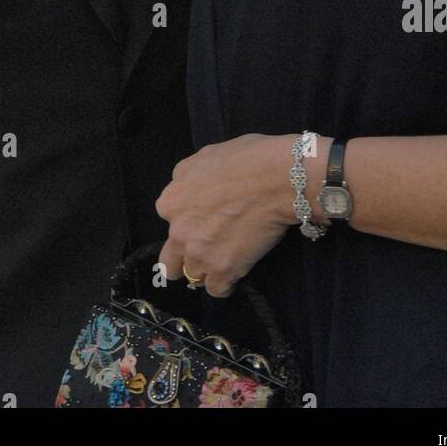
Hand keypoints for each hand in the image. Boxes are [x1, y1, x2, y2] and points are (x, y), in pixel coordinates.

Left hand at [156, 133, 302, 297]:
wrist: (278, 178)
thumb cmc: (247, 159)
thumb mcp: (205, 156)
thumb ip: (186, 176)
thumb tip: (186, 188)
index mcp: (170, 202)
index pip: (169, 223)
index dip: (187, 224)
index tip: (204, 222)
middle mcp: (178, 232)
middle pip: (171, 262)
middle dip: (185, 258)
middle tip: (207, 249)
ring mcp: (199, 254)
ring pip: (193, 277)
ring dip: (208, 270)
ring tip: (228, 257)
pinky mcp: (223, 270)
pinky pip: (217, 290)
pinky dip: (226, 284)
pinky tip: (237, 270)